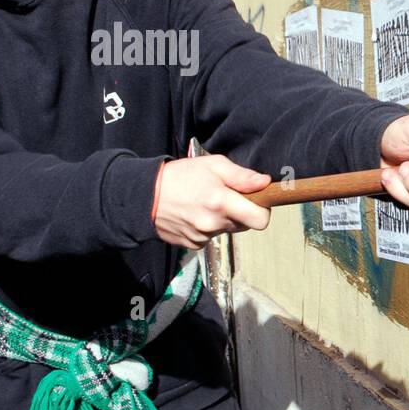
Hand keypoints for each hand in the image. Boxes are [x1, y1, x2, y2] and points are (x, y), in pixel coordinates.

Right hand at [153, 154, 271, 248]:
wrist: (144, 196)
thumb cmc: (180, 176)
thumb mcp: (213, 165)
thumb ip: (241, 176)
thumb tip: (265, 183)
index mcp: (221, 202)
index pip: (260, 220)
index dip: (262, 210)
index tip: (255, 201)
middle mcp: (213, 223)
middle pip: (244, 225)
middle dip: (240, 212)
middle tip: (224, 196)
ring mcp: (202, 236)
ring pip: (226, 230)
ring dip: (222, 219)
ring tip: (204, 203)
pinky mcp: (192, 244)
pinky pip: (210, 237)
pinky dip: (207, 227)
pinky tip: (194, 213)